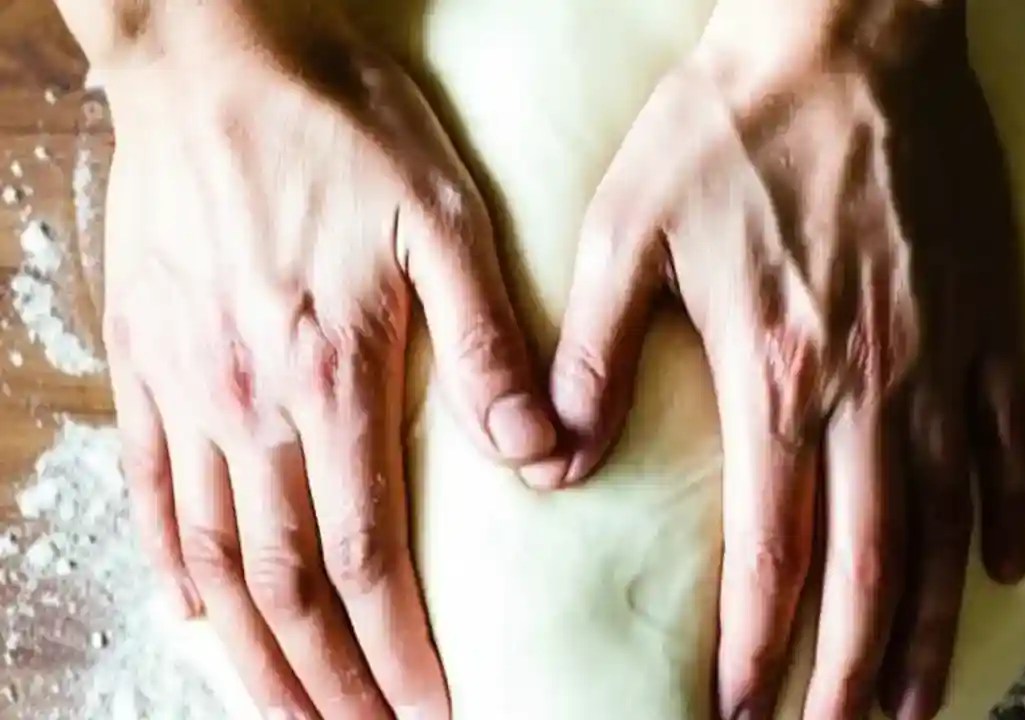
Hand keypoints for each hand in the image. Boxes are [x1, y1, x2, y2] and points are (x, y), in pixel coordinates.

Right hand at [93, 10, 554, 718]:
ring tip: (290, 716)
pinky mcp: (142, 360)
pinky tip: (193, 611)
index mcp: (329, 376)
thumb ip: (489, 346)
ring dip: (252, 655)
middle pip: (282, 587)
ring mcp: (182, 388)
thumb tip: (541, 458)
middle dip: (330, 684)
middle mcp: (246, 403)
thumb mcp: (442, 218)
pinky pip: (145, 489)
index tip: (435, 711)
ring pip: (210, 560)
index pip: (364, 558)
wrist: (213, 57)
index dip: (400, 650)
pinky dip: (170, 564)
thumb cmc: (337, 127)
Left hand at [527, 3, 1024, 717]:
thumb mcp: (626, 231)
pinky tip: (1001, 567)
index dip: (755, 648)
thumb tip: (551, 462)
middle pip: (872, 568)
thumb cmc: (729, 127)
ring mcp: (941, 359)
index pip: (773, 553)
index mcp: (779, 377)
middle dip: (849, 673)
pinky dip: (1007, 512)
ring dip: (931, 626)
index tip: (738, 714)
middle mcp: (871, 389)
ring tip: (912, 702)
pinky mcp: (984, 318)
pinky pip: (1010, 437)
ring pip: (946, 526)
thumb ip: (589, 356)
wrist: (846, 33)